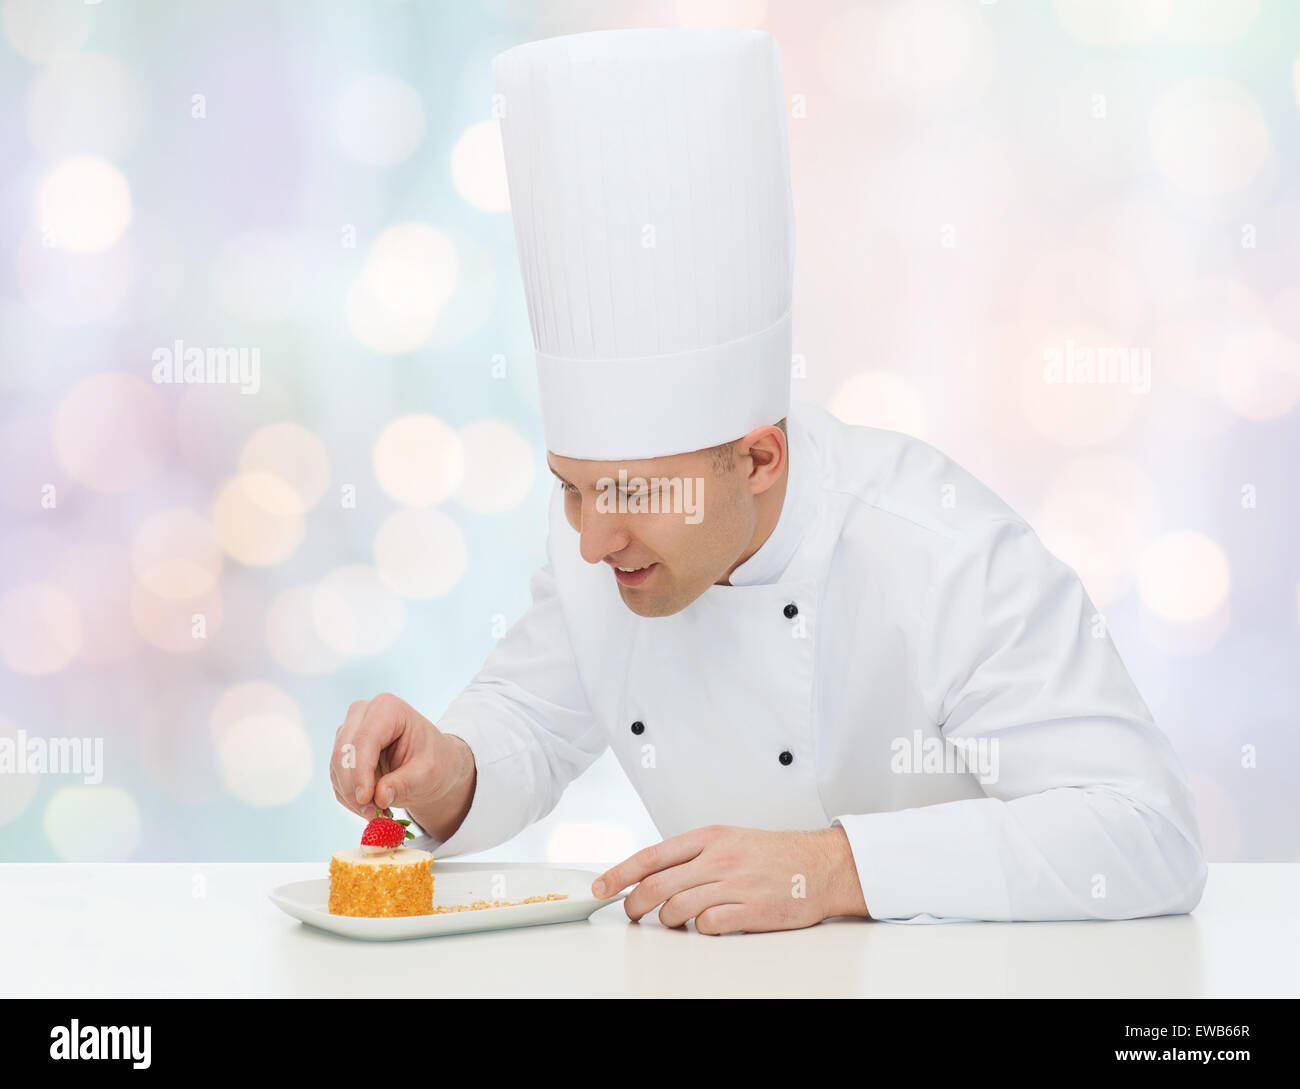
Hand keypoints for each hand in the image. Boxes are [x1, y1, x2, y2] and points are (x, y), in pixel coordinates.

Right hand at [329, 693, 475, 841]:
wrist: (433, 763)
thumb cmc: (435, 761)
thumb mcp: (428, 774)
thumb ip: (405, 784)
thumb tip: (380, 796)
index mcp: (388, 708)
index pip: (365, 739)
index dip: (361, 771)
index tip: (365, 799)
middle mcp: (363, 713)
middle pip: (345, 752)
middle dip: (354, 787)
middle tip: (372, 814)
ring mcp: (350, 730)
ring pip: (337, 767)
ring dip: (352, 796)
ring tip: (377, 812)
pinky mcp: (343, 750)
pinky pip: (337, 777)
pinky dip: (350, 796)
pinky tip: (370, 806)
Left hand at [592, 824, 869, 934]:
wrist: (821, 866)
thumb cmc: (772, 854)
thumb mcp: (729, 840)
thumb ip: (693, 854)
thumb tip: (650, 874)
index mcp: (709, 837)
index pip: (652, 855)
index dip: (620, 873)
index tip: (601, 887)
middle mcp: (719, 859)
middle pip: (657, 885)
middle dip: (634, 903)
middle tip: (631, 913)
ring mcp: (735, 884)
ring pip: (678, 907)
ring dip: (667, 920)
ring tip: (674, 921)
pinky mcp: (751, 910)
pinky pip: (708, 924)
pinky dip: (699, 929)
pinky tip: (706, 925)